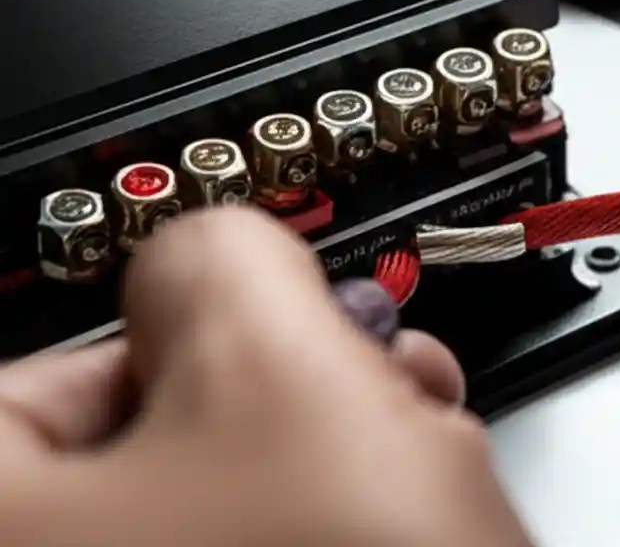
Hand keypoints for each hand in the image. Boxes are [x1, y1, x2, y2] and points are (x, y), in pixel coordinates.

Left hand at [0, 207, 533, 545]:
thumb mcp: (288, 370)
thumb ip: (227, 258)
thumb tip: (215, 257)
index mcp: (2, 525)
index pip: (39, 376)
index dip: (178, 333)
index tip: (271, 330)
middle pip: (150, 452)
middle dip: (289, 398)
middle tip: (369, 384)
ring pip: (232, 519)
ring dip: (334, 463)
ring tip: (422, 456)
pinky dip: (337, 535)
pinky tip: (416, 519)